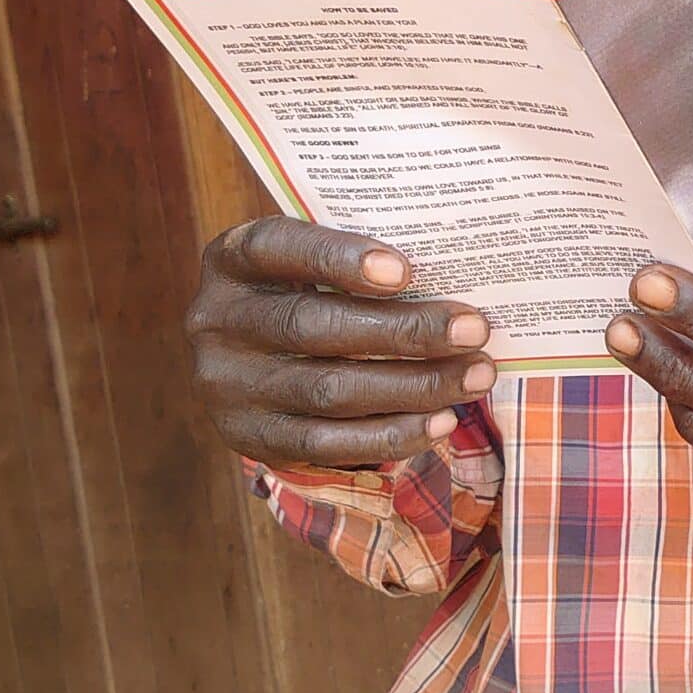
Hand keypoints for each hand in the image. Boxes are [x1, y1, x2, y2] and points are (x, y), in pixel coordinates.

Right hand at [185, 220, 494, 468]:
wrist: (255, 361)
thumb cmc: (308, 291)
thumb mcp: (313, 263)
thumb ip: (360, 262)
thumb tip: (458, 268)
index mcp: (231, 259)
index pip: (278, 248)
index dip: (340, 259)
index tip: (407, 271)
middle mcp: (216, 321)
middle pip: (314, 327)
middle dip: (405, 332)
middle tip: (474, 329)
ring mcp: (227, 385)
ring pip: (328, 390)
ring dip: (413, 386)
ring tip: (476, 375)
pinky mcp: (250, 437)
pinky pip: (326, 444)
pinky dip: (390, 434)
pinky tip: (440, 421)